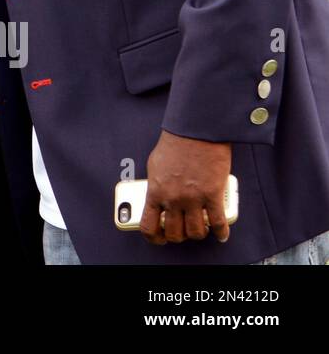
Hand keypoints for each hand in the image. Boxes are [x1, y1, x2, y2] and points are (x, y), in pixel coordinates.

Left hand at [140, 130, 232, 244]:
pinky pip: (218, 223)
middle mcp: (173, 199)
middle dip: (179, 236)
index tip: (159, 238)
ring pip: (196, 232)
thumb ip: (157, 185)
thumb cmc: (175, 144)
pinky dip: (220, 232)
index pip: (149, 225)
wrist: (195, 131)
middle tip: (183, 231)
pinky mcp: (213, 195)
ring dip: (199, 234)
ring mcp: (193, 199)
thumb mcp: (155, 166)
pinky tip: (221, 234)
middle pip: (175, 233)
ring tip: (200, 228)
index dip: (154, 237)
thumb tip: (158, 198)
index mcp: (156, 191)